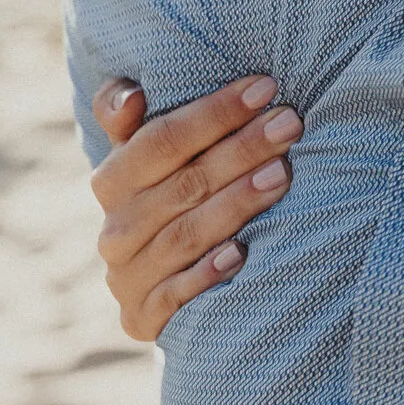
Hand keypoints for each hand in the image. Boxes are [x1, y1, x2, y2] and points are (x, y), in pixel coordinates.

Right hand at [89, 74, 301, 341]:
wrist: (162, 282)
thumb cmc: (169, 196)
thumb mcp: (148, 156)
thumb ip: (128, 118)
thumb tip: (132, 96)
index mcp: (113, 181)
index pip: (161, 140)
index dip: (214, 112)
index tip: (265, 87)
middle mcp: (116, 229)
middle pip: (183, 183)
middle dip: (241, 149)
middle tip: (290, 123)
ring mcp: (128, 276)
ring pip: (185, 235)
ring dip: (235, 203)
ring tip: (282, 174)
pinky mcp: (143, 317)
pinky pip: (175, 296)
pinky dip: (207, 274)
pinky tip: (241, 253)